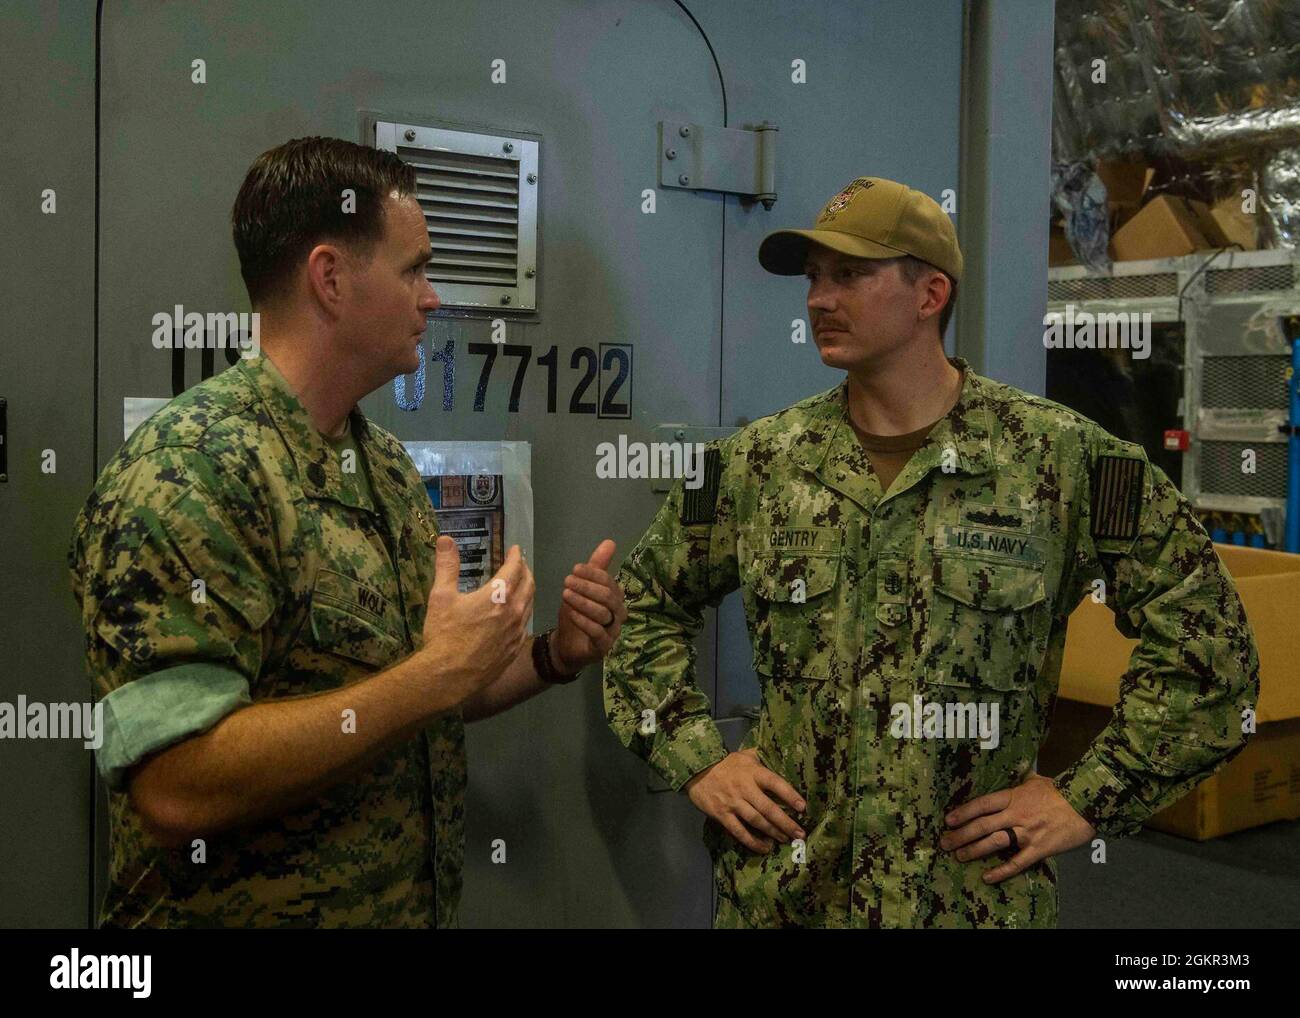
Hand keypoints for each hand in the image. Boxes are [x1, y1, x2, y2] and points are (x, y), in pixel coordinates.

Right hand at [420, 537, 534, 707]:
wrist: (449, 676)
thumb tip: (445, 539)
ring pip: (530, 605)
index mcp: (498, 596)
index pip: (515, 568)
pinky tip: (516, 614)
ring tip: (521, 585)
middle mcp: (514, 612)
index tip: (516, 549)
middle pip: (528, 585)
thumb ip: (446, 566)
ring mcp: (517, 632)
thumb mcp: (441, 596)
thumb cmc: (444, 635)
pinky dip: (524, 612)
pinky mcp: (514, 649)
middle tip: (520, 565)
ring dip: (527, 591)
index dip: (516, 556)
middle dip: (525, 571)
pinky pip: (525, 625)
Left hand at [552, 539, 626, 672]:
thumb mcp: (582, 588)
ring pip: (603, 613)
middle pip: (607, 596)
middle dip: (586, 587)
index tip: (574, 569)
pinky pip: (597, 632)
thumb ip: (596, 567)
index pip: (608, 581)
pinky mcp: (603, 647)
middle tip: (567, 581)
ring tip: (565, 594)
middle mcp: (618, 613)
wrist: (566, 646)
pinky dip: (584, 621)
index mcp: (615, 597)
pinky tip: (571, 613)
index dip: (592, 573)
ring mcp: (613, 631)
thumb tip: (610, 542)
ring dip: (583, 602)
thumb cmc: (578, 614)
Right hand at [684, 749, 807, 853]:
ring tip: (785, 840)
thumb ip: (762, 756)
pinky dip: (752, 842)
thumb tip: (780, 754)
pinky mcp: (722, 815)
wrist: (697, 770)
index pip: (775, 783)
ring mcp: (733, 803)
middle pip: (768, 808)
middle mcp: (744, 788)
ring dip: (772, 832)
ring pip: (756, 821)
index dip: (790, 795)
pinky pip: (739, 831)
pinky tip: (764, 848)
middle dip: (786, 822)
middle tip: (799, 834)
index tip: (802, 807)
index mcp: (753, 772)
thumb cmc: (727, 763)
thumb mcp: (745, 755)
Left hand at [939, 773, 1096, 882]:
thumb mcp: (1037, 779)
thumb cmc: (1061, 790)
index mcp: (1013, 797)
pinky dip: (1002, 871)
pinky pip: (1017, 863)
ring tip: (959, 856)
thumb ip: (1022, 778)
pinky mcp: (1039, 849)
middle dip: (961, 835)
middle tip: (944, 842)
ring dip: (974, 850)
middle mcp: (1016, 815)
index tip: (948, 820)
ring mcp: (1027, 833)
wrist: (1086, 804)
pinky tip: (987, 877)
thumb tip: (1015, 769)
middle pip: (982, 825)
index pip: (982, 804)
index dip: (963, 812)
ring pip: (995, 843)